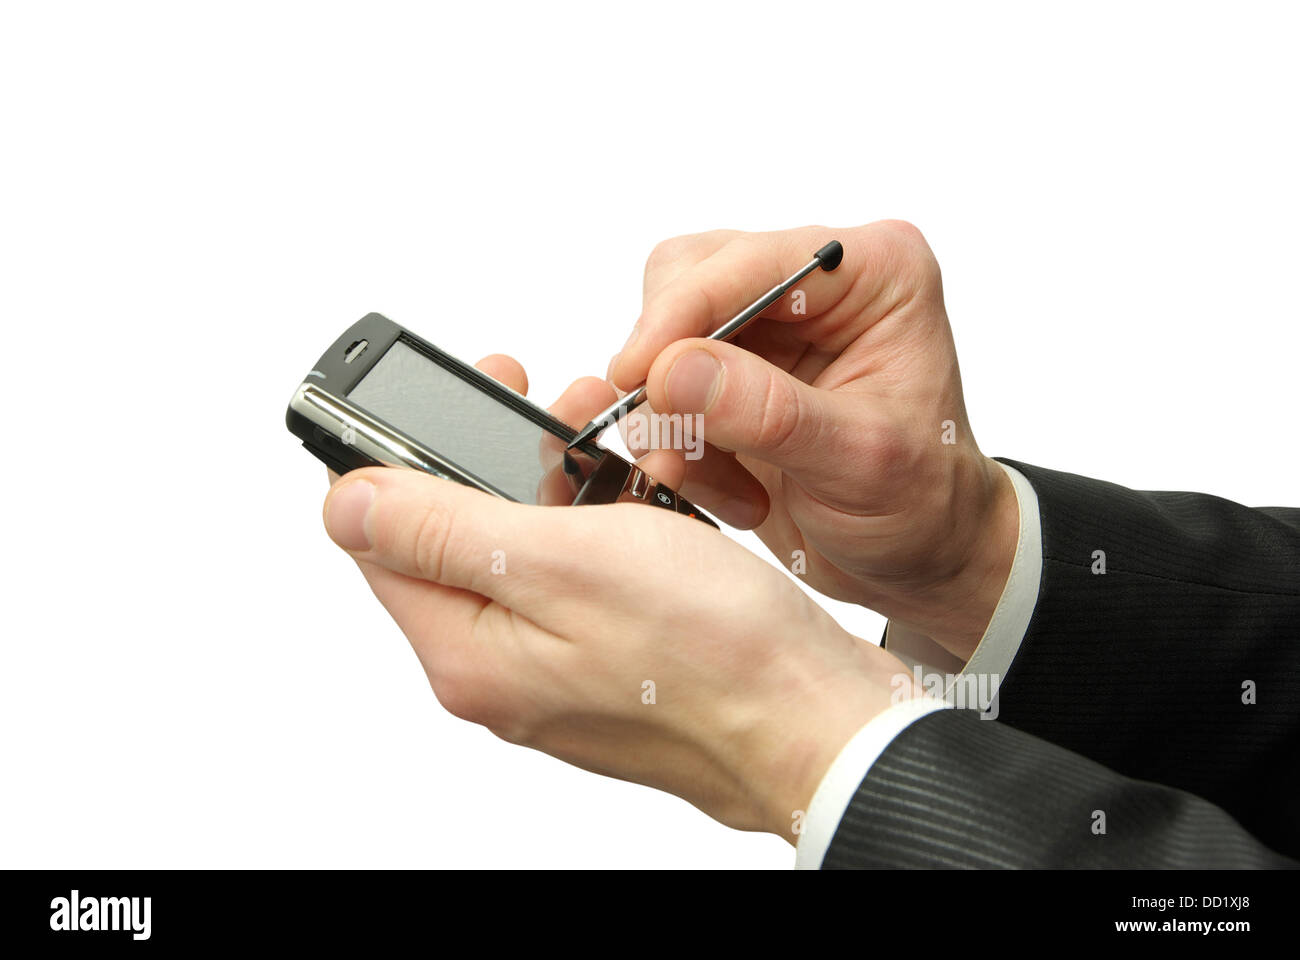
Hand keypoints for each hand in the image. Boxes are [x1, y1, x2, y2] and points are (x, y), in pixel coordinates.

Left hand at [322, 358, 915, 841]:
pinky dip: (605, 528)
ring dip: (560, 485)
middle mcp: (502, 671)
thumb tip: (344, 502)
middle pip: (456, 541)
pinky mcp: (607, 662)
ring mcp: (555, 671)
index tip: (453, 397)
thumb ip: (442, 531)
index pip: (379, 542)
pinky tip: (647, 500)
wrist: (819, 723)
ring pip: (526, 552)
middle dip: (495, 458)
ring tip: (616, 445)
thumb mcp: (564, 564)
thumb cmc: (715, 656)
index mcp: (468, 652)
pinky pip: (580, 578)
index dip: (399, 456)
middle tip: (544, 400)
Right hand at [610, 222, 1017, 659]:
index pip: (746, 260)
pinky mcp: (731, 370)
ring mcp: (768, 323)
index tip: (636, 376)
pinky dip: (675, 444)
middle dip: (667, 369)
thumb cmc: (922, 506)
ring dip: (672, 421)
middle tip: (675, 446)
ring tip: (727, 487)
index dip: (680, 313)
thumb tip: (672, 371)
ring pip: (662, 338)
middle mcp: (816, 282)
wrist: (921, 559)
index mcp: (873, 270)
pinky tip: (731, 490)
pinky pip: (660, 390)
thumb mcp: (859, 464)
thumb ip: (768, 414)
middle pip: (686, 279)